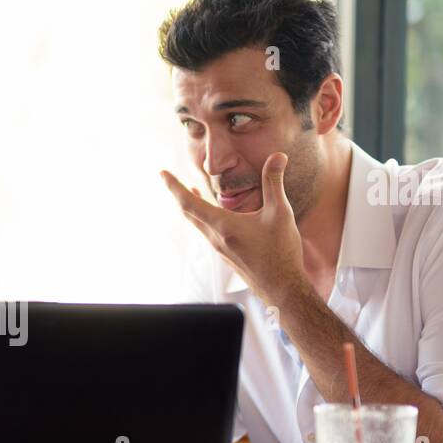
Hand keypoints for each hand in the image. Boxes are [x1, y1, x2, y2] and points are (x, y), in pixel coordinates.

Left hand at [161, 152, 306, 310]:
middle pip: (188, 213)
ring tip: (191, 191)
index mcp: (223, 226)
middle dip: (178, 193)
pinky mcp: (226, 255)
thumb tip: (278, 155)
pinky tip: (215, 214)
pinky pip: (208, 232)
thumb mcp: (280, 213)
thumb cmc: (280, 252)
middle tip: (169, 178)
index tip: (162, 174)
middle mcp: (215, 238)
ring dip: (192, 206)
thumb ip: (274, 183)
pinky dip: (204, 217)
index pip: (189, 203)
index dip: (174, 186)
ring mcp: (219, 249)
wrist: (281, 288)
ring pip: (198, 223)